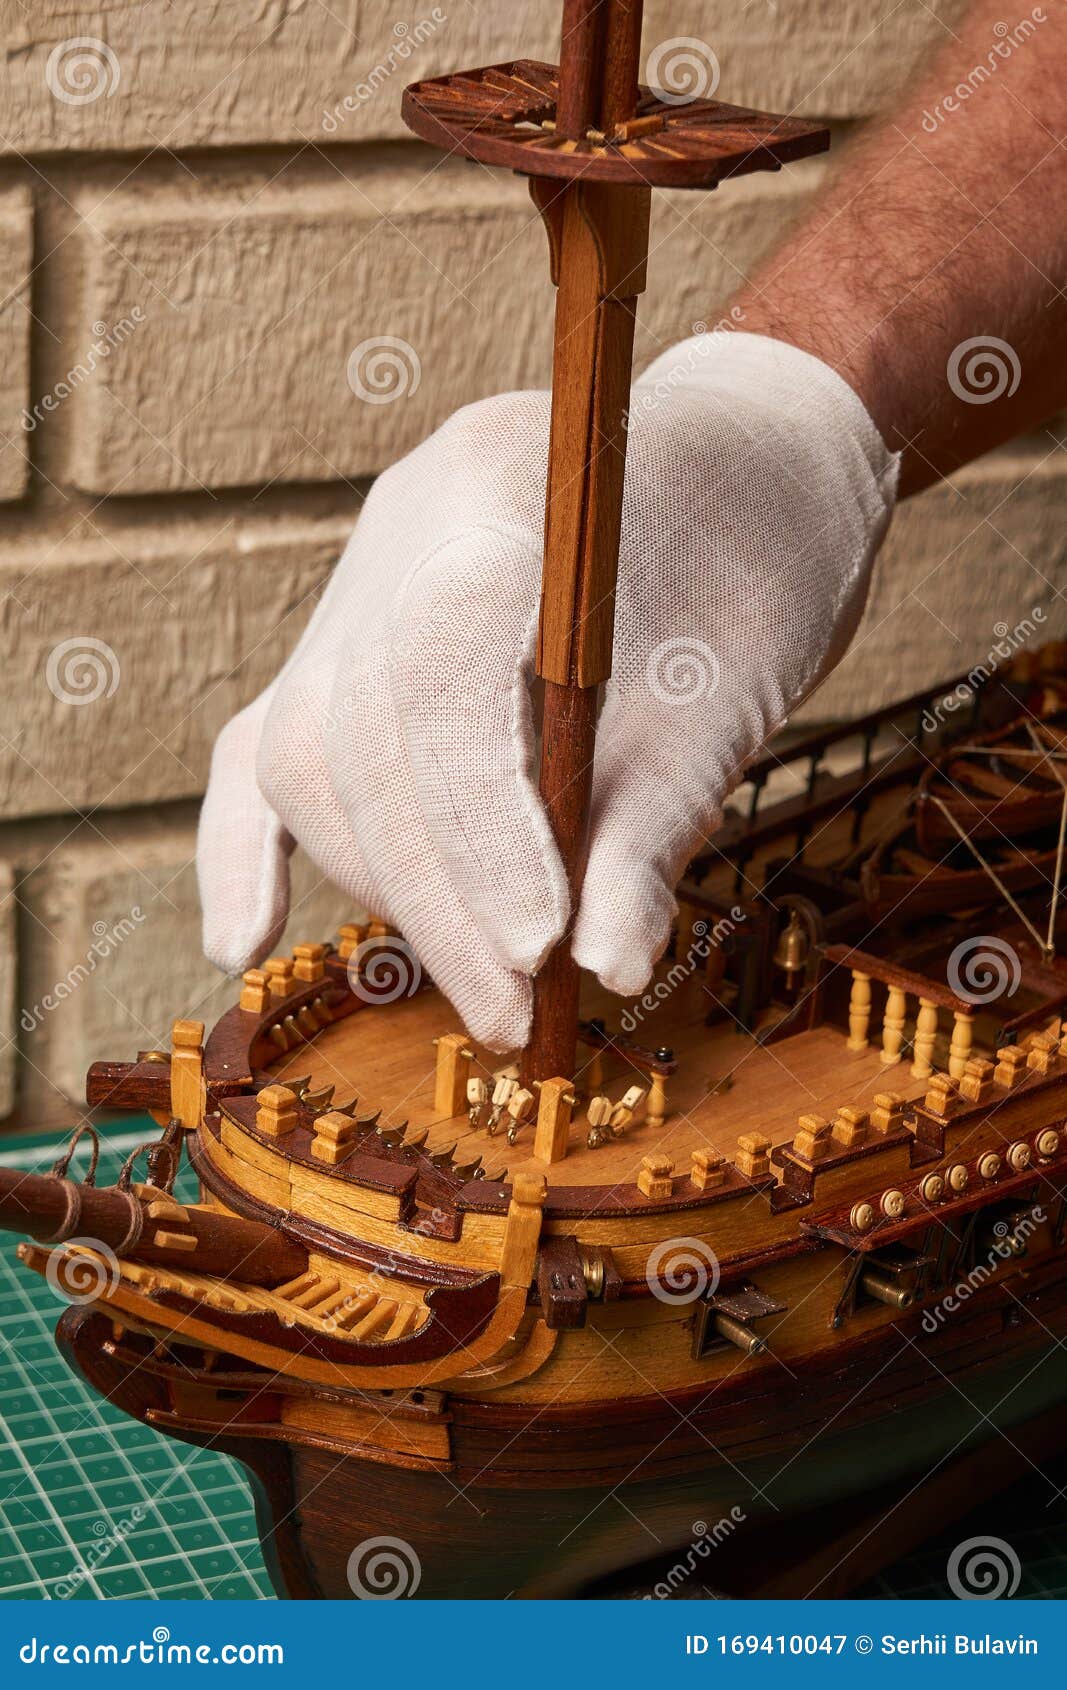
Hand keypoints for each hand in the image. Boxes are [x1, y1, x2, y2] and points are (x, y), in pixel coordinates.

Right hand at [198, 332, 896, 1049]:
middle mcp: (402, 526)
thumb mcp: (732, 691)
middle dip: (435, 897)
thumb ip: (654, 822)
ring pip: (310, 753)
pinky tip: (243, 937)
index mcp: (503, 494)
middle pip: (357, 735)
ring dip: (391, 883)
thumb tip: (605, 967)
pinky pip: (275, 735)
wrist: (745, 457)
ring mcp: (363, 575)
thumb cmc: (759, 558)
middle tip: (515, 1015)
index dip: (474, 830)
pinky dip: (258, 844)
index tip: (538, 950)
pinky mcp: (355, 629)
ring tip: (485, 977)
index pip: (436, 680)